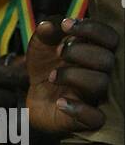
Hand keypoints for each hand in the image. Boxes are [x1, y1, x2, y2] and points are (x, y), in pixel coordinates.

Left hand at [26, 16, 118, 134]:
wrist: (33, 96)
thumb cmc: (46, 66)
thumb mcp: (41, 46)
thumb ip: (46, 33)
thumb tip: (48, 26)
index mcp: (96, 51)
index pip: (109, 37)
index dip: (91, 29)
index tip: (66, 25)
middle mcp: (102, 73)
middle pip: (107, 60)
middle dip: (80, 52)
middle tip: (59, 51)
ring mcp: (97, 96)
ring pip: (100, 83)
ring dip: (73, 76)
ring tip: (53, 76)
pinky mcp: (88, 119)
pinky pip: (96, 118)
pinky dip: (78, 109)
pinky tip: (60, 102)